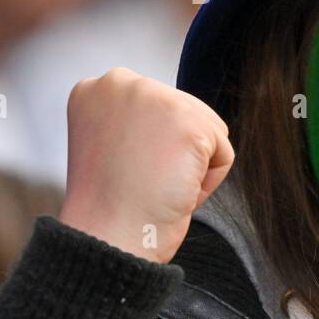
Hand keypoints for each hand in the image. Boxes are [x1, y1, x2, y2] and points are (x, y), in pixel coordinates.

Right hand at [59, 68, 233, 263]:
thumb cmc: (110, 205)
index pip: (157, 109)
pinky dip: (207, 182)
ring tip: (155, 185)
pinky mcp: (190, 121)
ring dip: (191, 167)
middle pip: (187, 115)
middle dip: (173, 155)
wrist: (107, 236)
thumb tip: (178, 121)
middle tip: (139, 181)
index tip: (123, 170)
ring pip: (208, 133)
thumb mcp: (114, 146)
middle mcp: (120, 82)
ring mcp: (156, 97)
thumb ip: (140, 122)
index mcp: (96, 89)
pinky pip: (223, 154)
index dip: (149, 149)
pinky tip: (172, 190)